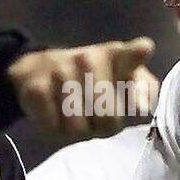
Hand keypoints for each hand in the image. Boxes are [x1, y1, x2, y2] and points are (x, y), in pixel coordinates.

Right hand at [8, 37, 158, 140]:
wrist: (36, 70)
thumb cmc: (89, 78)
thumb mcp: (119, 78)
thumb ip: (141, 89)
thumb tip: (143, 107)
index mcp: (114, 55)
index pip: (130, 54)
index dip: (136, 53)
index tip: (144, 50)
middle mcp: (88, 58)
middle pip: (108, 118)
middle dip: (104, 127)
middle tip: (97, 119)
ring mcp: (60, 71)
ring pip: (79, 128)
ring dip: (80, 129)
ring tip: (77, 115)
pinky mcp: (36, 89)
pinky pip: (54, 128)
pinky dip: (56, 129)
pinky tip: (56, 113)